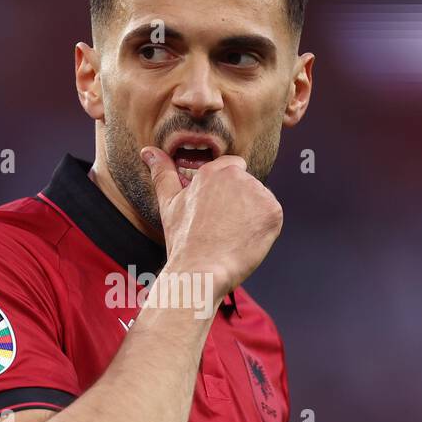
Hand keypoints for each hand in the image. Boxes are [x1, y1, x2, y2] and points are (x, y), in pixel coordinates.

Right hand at [140, 147, 282, 297]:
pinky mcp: (273, 211)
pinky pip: (272, 215)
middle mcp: (237, 176)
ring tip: (232, 235)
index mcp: (213, 171)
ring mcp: (257, 193)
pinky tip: (245, 240)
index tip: (217, 212)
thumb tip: (148, 151)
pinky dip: (263, 228)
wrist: (201, 270)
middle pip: (247, 185)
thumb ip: (162, 172)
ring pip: (260, 200)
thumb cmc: (183, 241)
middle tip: (222, 227)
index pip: (232, 169)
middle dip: (239, 203)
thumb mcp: (169, 203)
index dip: (226, 192)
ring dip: (252, 215)